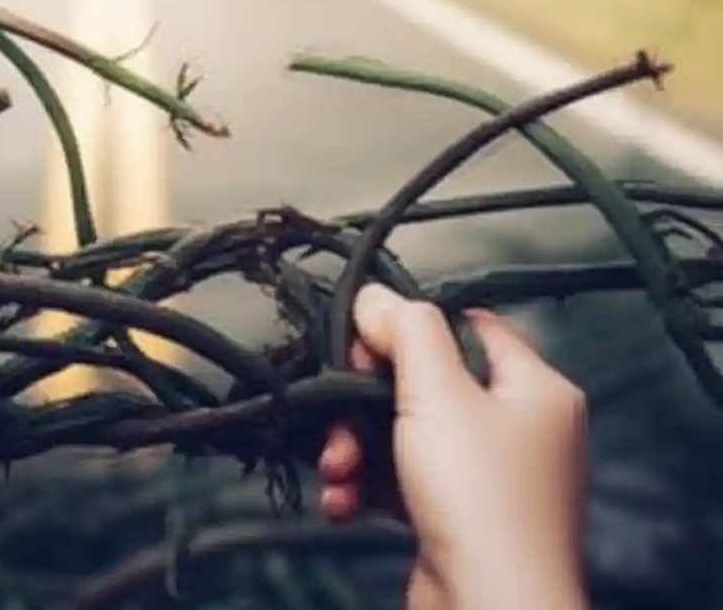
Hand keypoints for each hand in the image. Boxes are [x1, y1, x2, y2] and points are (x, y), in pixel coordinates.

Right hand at [317, 284, 587, 609]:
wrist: (491, 608)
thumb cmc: (482, 503)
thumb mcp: (437, 394)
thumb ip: (408, 333)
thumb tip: (377, 295)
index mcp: (535, 389)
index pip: (470, 326)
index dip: (413, 327)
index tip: (365, 340)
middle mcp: (519, 429)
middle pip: (426, 385)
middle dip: (365, 401)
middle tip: (339, 410)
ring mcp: (490, 478)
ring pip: (405, 437)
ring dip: (357, 448)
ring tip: (338, 469)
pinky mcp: (459, 518)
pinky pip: (403, 483)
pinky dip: (368, 487)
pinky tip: (344, 501)